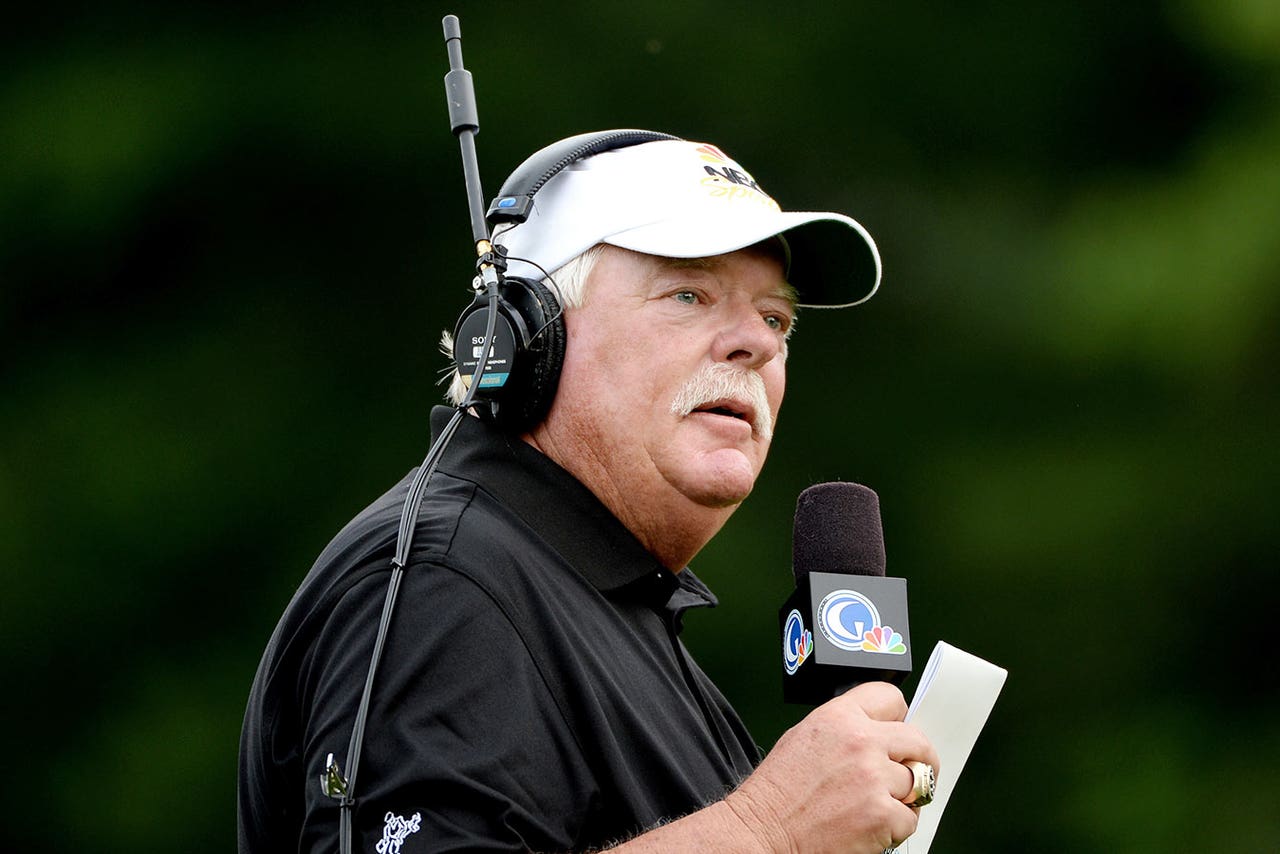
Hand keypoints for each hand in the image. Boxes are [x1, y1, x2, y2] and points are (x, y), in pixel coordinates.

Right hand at [723, 682, 938, 853]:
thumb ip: (845, 726)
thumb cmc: (779, 789)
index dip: (900, 716)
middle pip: (918, 741)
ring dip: (905, 796)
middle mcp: (861, 742)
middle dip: (920, 758)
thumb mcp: (806, 735)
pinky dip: (897, 826)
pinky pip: (910, 818)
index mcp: (840, 716)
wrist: (764, 829)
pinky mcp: (881, 814)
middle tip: (914, 772)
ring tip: (879, 803)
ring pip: (917, 783)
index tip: (900, 731)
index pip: (891, 698)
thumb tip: (880, 732)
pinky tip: (873, 824)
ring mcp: (874, 778)